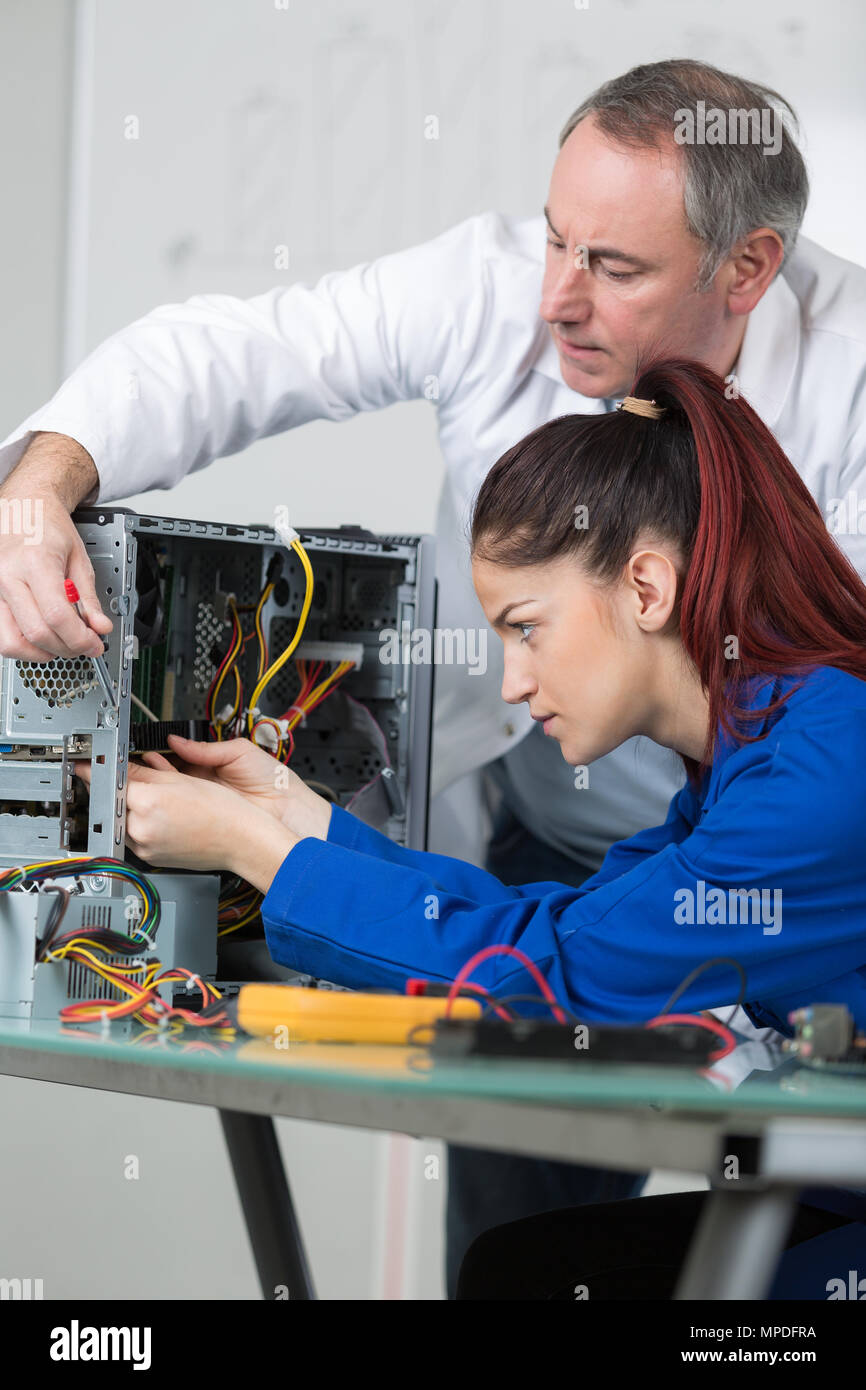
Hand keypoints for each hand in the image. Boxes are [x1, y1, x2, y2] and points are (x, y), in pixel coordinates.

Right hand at [0, 438, 112, 659]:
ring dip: (40, 653)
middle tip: (84, 646)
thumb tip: (99, 627)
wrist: (24, 506)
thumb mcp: (79, 558)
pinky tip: (40, 638)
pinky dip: (22, 644)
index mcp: (35, 562)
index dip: (79, 638)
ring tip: (61, 644)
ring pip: (10, 642)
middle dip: (66, 648)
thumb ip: (89, 597)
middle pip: (36, 633)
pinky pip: (1, 634)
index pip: (57, 616)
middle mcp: (8, 576)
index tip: (94, 644)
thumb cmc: (48, 526)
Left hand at [75, 754, 287, 873]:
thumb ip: (145, 772)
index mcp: (147, 803)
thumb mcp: (180, 780)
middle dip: (119, 790)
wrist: (241, 840)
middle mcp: (140, 828)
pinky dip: (141, 824)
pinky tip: (163, 817)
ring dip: (130, 808)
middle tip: (135, 780)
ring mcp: (144, 846)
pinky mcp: (150, 858)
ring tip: (158, 801)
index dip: (95, 771)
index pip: (108, 782)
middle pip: (113, 802)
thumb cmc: (221, 811)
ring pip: (123, 820)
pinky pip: (135, 836)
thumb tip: (123, 765)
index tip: (86, 765)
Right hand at [144, 734, 332, 842]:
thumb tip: (176, 741)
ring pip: (169, 794)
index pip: (177, 758)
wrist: (288, 809)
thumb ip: (206, 749)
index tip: (145, 750)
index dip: (161, 754)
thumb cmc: (272, 780)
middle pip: (168, 776)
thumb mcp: (238, 752)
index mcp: (210, 764)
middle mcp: (203, 784)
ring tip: (142, 777)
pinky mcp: (202, 820)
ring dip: (156, 786)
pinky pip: (179, 811)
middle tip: (137, 764)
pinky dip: (167, 804)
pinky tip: (157, 796)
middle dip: (153, 770)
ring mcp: (201, 803)